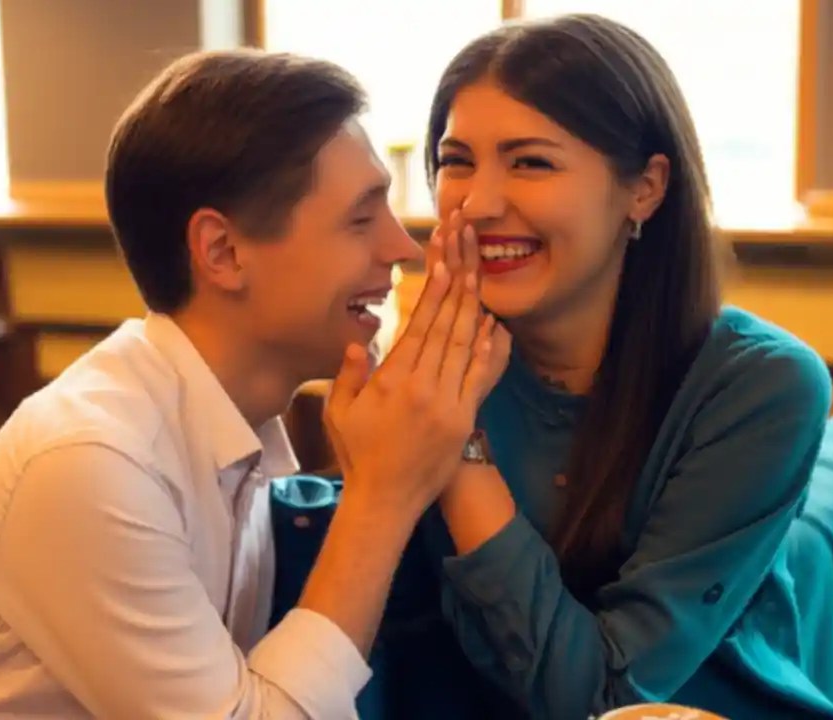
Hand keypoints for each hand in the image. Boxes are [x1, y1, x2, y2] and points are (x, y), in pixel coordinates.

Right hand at [324, 211, 502, 519]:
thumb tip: (358, 341)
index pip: (418, 327)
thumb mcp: (339, 412)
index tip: (442, 265)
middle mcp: (423, 388)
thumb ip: (349, 374)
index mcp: (392, 382)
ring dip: (474, 311)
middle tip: (468, 258)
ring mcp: (448, 404)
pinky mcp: (464, 420)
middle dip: (458, 290)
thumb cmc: (357, 454)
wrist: (385, 500)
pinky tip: (493, 326)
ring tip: (480, 280)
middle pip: (446, 329)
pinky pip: (480, 378)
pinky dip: (488, 350)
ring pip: (465, 348)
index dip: (433, 294)